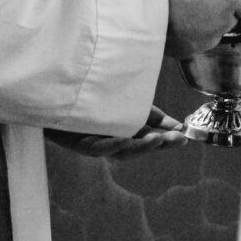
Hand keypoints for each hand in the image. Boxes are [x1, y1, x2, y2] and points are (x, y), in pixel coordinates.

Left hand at [45, 107, 186, 158]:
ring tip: (156, 140)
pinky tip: (123, 139)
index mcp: (124, 131)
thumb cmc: (92, 96)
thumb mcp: (128, 102)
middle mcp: (110, 139)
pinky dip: (110, 144)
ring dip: (138, 147)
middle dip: (157, 144)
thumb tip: (181, 127)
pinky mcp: (75, 141)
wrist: (54, 89)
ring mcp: (93, 142)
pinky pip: (94, 147)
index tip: (186, 136)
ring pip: (119, 151)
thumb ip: (153, 117)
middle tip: (175, 138)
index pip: (150, 139)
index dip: (167, 140)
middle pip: (136, 148)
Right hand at [156, 0, 240, 56]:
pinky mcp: (185, 53)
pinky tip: (167, 20)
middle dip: (217, 13)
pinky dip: (184, 35)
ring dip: (199, 25)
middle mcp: (220, 22)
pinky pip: (192, 42)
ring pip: (210, 33)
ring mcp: (203, 41)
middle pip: (230, 20)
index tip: (237, 1)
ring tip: (174, 8)